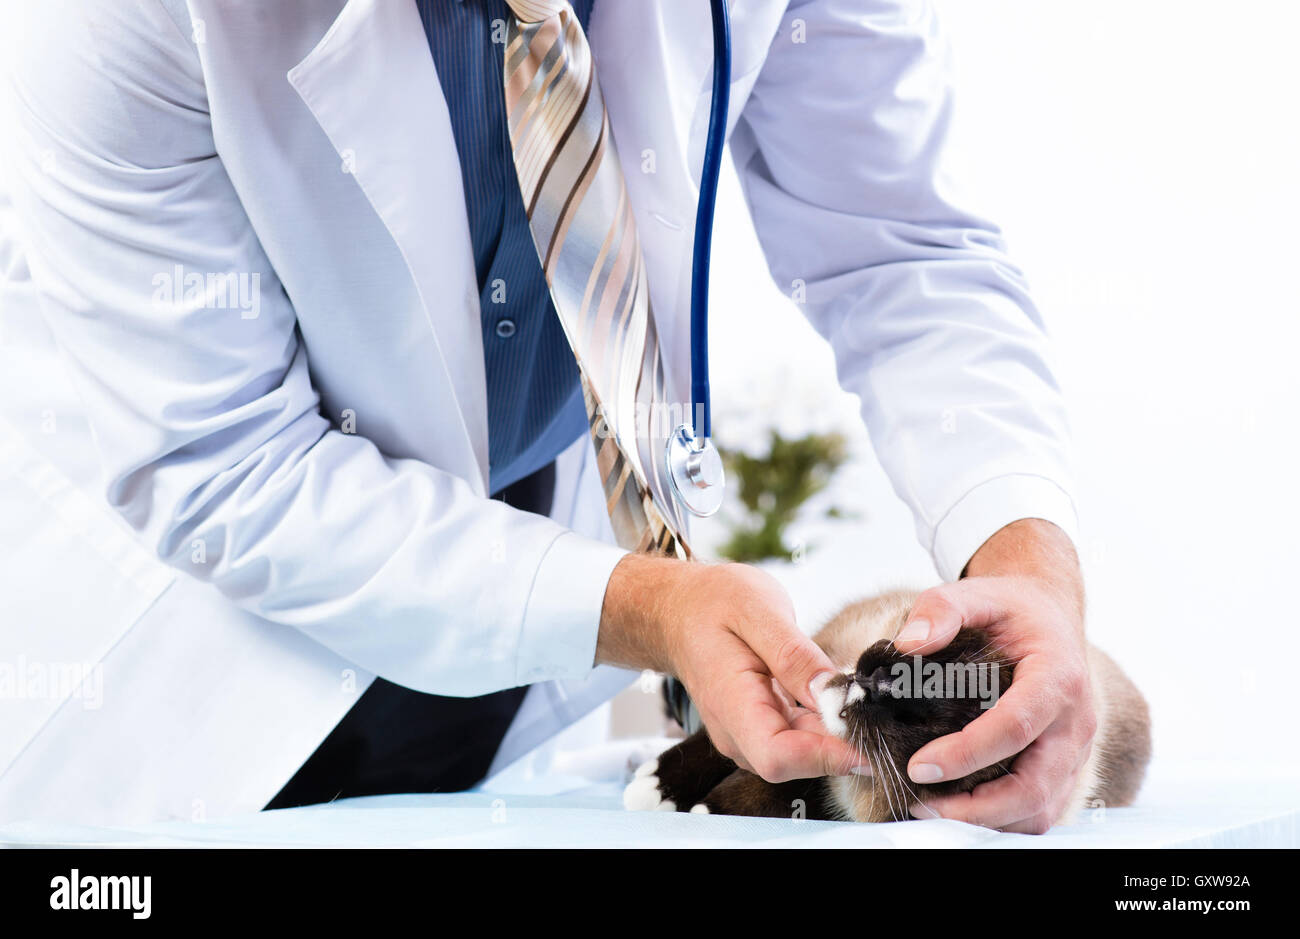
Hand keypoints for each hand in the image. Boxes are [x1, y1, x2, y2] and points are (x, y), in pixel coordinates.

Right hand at [596, 555, 867, 782]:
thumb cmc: (712, 603)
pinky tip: (844, 699)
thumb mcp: (757, 609)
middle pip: (799, 762)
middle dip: (844, 742)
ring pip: (804, 755)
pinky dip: (827, 726)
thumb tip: (834, 693)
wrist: (678, 610)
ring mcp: (748, 736)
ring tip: (868, 700)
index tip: (871, 736)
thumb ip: (794, 654)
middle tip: (884, 709)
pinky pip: (800, 740)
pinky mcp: (761, 730)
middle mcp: (737, 734)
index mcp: (731, 704)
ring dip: (839, 735)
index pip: (779, 757)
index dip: (829, 755)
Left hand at [893, 519, 1093, 833]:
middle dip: (978, 808)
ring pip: (1040, 808)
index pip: (1015, 727)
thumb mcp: (975, 593)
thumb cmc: (1012, 609)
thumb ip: (939, 608)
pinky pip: (1041, 807)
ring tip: (933, 810)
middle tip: (923, 805)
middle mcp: (1075, 721)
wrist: (1049, 615)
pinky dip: (1001, 818)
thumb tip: (908, 643)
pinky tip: (959, 808)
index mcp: (1057, 677)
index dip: (966, 754)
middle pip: (1035, 786)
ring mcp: (1075, 749)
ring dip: (988, 820)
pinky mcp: (1065, 766)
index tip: (919, 766)